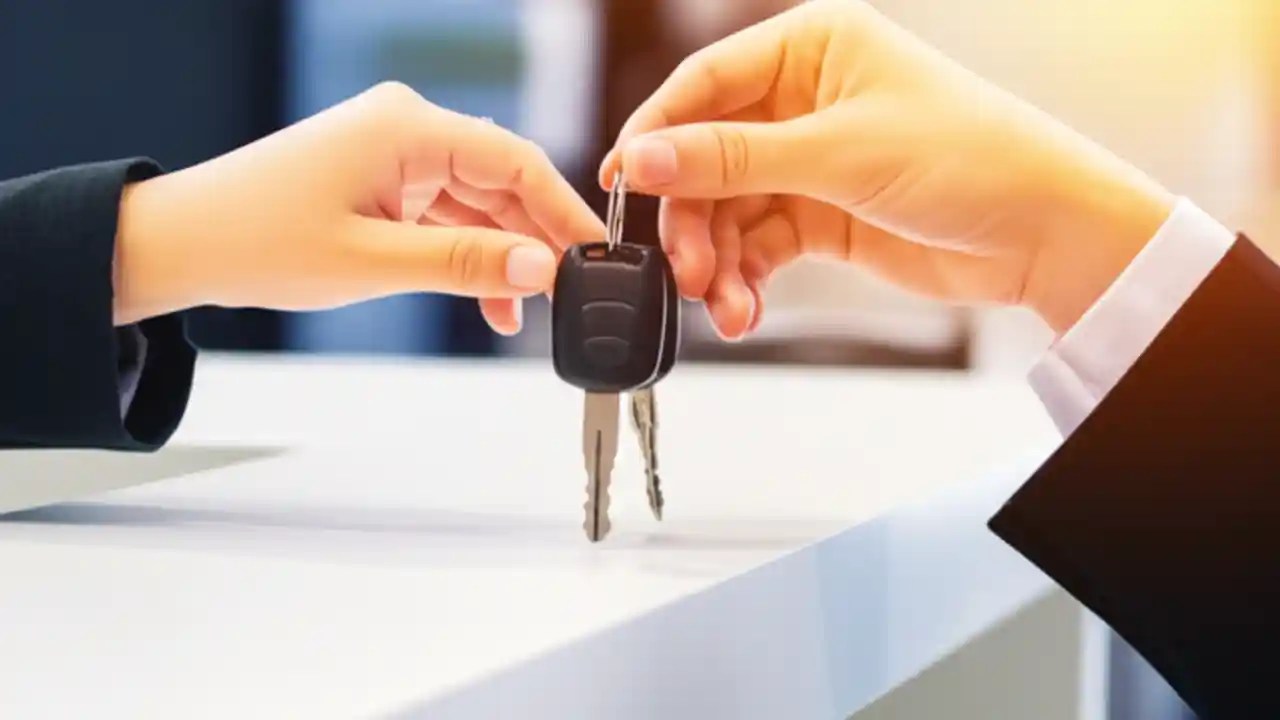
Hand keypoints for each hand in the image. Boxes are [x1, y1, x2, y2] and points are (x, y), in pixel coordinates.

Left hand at [115, 82, 603, 333]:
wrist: (182, 243)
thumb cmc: (255, 240)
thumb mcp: (373, 262)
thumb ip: (464, 264)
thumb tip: (541, 269)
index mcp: (405, 126)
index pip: (515, 160)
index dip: (562, 212)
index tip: (594, 258)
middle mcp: (404, 128)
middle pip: (500, 180)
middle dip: (534, 239)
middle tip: (569, 295)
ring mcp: (392, 152)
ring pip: (476, 201)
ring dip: (500, 255)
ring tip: (526, 312)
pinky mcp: (381, 179)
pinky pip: (444, 213)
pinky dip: (466, 254)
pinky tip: (487, 301)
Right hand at [601, 0, 1174, 336]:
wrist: (1046, 233)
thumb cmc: (971, 158)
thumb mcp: (838, 153)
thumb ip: (732, 159)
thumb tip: (645, 157)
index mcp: (811, 47)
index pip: (705, 85)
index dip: (658, 135)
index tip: (623, 184)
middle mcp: (805, 97)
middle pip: (708, 157)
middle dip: (693, 218)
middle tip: (685, 267)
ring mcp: (811, 158)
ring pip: (730, 209)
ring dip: (718, 260)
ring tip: (722, 302)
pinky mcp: (823, 213)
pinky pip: (760, 244)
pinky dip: (746, 278)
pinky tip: (744, 308)